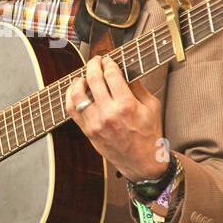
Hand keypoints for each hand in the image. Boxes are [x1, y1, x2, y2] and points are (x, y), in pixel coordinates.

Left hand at [64, 55, 167, 182]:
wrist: (142, 163)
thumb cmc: (149, 134)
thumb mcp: (152, 107)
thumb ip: (138, 86)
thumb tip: (125, 69)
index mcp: (126, 106)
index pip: (111, 74)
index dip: (108, 62)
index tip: (109, 59)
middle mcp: (108, 113)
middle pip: (93, 79)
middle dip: (93, 64)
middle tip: (96, 60)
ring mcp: (95, 123)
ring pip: (77, 93)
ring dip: (79, 79)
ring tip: (84, 76)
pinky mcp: (88, 131)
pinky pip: (71, 109)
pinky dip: (70, 96)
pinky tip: (77, 90)